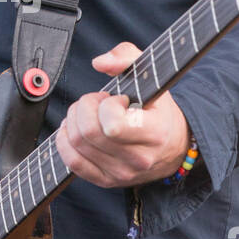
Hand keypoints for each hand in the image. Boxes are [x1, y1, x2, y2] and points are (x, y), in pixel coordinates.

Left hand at [55, 41, 191, 188]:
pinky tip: (75, 128)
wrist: (173, 147)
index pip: (112, 125)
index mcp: (154, 133)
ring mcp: (121, 173)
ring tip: (89, 114)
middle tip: (98, 102)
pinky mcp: (105, 181)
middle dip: (85, 107)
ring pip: (77, 144)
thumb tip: (99, 62)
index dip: (106, 104)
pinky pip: (72, 162)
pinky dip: (65, 141)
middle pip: (88, 132)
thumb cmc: (158, 110)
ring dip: (75, 120)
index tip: (117, 99)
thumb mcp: (150, 77)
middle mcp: (138, 159)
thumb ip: (127, 57)